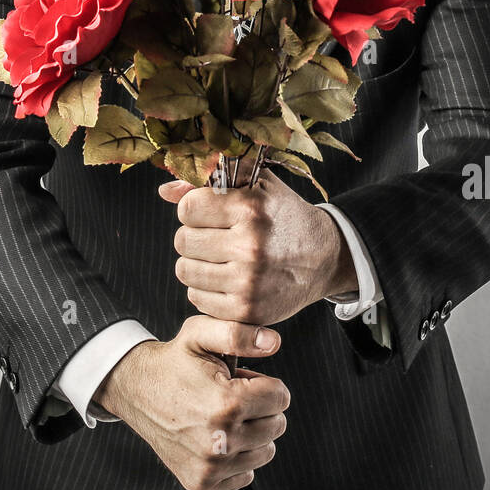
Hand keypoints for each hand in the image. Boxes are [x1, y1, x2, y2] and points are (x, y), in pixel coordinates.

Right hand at [92, 315, 289, 489]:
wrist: (136, 391)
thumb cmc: (175, 360)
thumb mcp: (202, 332)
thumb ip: (240, 332)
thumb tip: (275, 342)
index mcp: (227, 404)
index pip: (281, 398)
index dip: (264, 383)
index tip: (240, 379)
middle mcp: (220, 442)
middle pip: (277, 426)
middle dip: (260, 407)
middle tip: (230, 395)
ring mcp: (210, 467)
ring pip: (265, 451)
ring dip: (251, 432)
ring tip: (222, 415)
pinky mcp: (202, 483)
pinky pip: (246, 476)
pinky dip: (237, 457)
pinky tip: (216, 437)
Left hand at [159, 156, 356, 326]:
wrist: (324, 257)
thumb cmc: (284, 215)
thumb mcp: (257, 184)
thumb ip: (211, 179)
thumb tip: (165, 190)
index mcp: (251, 208)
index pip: (188, 208)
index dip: (194, 208)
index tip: (209, 212)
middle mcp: (250, 245)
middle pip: (182, 240)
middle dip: (194, 235)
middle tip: (215, 235)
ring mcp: (248, 281)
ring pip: (185, 270)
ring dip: (196, 263)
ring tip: (219, 257)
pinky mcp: (247, 310)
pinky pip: (197, 298)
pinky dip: (205, 289)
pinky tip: (225, 278)